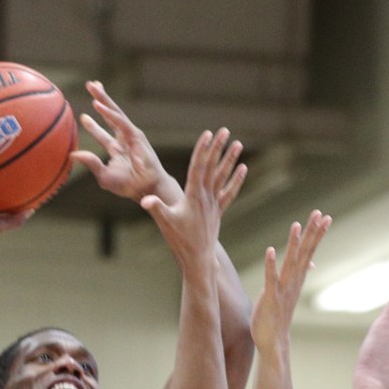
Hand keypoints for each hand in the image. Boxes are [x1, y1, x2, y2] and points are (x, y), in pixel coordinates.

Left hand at [72, 81, 174, 204]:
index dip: (93, 125)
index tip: (83, 116)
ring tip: (93, 85)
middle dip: (100, 100)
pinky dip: (109, 113)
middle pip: (110, 115)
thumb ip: (90, 163)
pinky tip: (98, 105)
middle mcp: (124, 139)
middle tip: (90, 85)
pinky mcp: (136, 135)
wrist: (146, 189)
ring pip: (115, 112)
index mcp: (117, 149)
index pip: (103, 133)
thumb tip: (71, 154)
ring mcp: (130, 135)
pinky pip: (120, 122)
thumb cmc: (128, 185)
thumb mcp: (104, 175)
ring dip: (103, 98)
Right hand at [140, 128, 244, 268]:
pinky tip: (243, 168)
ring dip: (230, 159)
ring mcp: (214, 203)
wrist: (198, 258)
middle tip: (225, 130)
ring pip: (223, 177)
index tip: (208, 134)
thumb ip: (156, 209)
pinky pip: (229, 192)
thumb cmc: (180, 240)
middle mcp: (206, 196)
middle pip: (213, 167)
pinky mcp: (218, 211)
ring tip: (237, 143)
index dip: (203, 149)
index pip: (198, 167)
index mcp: (193, 195)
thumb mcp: (166, 222)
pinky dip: (236, 180)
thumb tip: (145, 200)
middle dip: (218, 148)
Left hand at [251, 211, 330, 351]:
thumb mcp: (289, 291)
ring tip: (296, 225)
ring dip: (293, 244)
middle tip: (320, 214)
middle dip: (312, 233)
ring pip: (290, 263)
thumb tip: (310, 263)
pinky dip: (270, 266)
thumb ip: (298, 275)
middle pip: (304, 253)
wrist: (274, 342)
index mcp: (297, 278)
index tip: (324, 216)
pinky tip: (269, 251)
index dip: (316, 234)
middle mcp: (293, 282)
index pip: (309, 252)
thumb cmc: (279, 315)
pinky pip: (270, 280)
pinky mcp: (270, 299)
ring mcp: (282, 290)